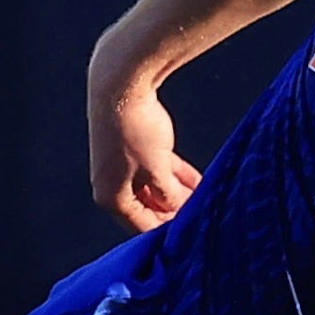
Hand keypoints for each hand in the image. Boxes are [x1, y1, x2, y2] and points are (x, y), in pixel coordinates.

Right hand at [89, 78, 200, 230]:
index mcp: (111, 197)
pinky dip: (173, 175)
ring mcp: (118, 164)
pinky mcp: (128, 146)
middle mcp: (110, 184)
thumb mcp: (158, 169)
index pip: (142, 227)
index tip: (194, 232)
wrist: (120, 82)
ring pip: (153, 187)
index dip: (169, 231)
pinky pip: (153, 168)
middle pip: (148, 208)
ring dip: (178, 193)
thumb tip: (177, 210)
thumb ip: (169, 195)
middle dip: (176, 211)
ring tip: (204, 198)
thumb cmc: (136, 129)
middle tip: (203, 215)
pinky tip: (197, 182)